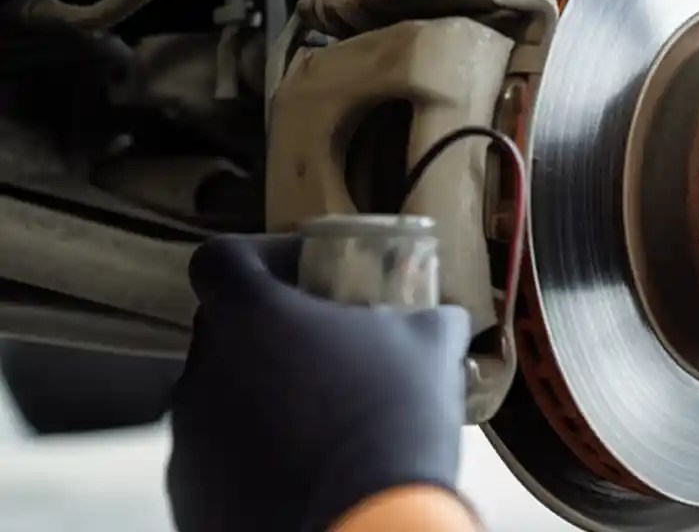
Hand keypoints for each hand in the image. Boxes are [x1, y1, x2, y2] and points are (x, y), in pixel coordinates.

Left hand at [168, 235, 470, 531]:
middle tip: (329, 349)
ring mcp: (189, 441)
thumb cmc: (394, 423)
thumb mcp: (431, 347)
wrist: (365, 528)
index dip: (262, 259)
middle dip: (274, 335)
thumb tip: (443, 315)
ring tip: (327, 419)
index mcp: (248, 316)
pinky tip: (309, 468)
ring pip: (223, 399)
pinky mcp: (190, 497)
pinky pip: (220, 461)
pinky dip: (257, 457)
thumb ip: (428, 315)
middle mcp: (201, 371)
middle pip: (226, 332)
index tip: (307, 274)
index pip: (221, 259)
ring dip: (266, 399)